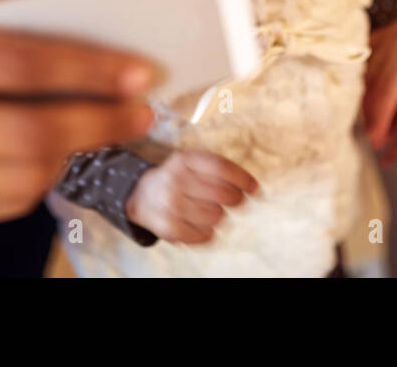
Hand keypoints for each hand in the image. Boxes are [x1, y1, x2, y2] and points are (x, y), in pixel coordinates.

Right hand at [0, 0, 159, 234]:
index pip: (15, 61)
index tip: (139, 70)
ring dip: (74, 152)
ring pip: (22, 173)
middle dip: (97, 121)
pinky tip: (57, 156)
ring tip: (106, 127)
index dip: (86, 69)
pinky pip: (4, 203)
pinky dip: (40, 180)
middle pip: (26, 129)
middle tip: (142, 111)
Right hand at [126, 150, 258, 244]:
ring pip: (217, 216)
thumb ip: (221, 170)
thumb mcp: (192, 163)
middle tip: (233, 200)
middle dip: (235, 199)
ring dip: (219, 215)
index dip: (243, 179)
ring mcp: (171, 205)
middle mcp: (176, 180)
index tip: (256, 189)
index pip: (221, 168)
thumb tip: (256, 188)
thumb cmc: (179, 178)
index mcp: (184, 160)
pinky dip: (209, 232)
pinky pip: (205, 235)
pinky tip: (201, 225)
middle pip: (223, 194)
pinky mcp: (169, 228)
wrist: (141, 195)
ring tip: (208, 210)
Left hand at [362, 5, 396, 157]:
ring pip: (373, 86)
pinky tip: (380, 136)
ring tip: (375, 142)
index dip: (368, 92)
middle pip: (366, 77)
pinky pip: (387, 92)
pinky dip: (382, 117)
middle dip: (367, 108)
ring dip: (372, 118)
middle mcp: (393, 32)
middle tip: (371, 133)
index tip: (369, 116)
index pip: (368, 65)